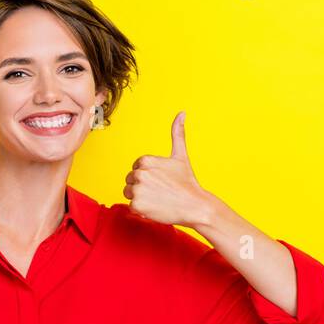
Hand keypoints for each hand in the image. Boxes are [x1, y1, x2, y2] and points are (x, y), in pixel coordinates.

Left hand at [123, 110, 215, 227]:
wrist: (194, 205)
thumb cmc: (187, 182)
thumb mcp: (181, 156)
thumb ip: (177, 134)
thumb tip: (182, 113)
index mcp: (146, 160)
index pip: (135, 169)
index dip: (148, 176)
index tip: (161, 181)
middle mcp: (139, 173)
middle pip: (130, 181)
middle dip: (142, 187)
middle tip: (160, 191)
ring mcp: (137, 189)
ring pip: (129, 193)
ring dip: (140, 198)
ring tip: (157, 199)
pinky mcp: (137, 205)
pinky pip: (132, 207)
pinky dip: (141, 210)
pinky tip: (155, 207)